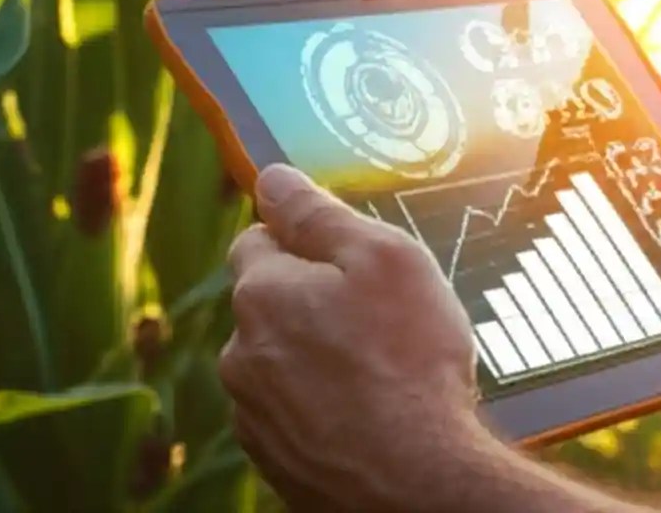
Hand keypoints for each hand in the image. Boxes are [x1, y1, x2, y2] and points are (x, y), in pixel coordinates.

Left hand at [218, 165, 497, 510]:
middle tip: (380, 313)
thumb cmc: (410, 362)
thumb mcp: (385, 258)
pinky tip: (372, 411)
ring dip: (317, 356)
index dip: (305, 238)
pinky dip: (323, 405)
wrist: (418, 482)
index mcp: (261, 293)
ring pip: (281, 361)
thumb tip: (271, 178)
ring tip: (384, 369)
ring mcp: (255, 413)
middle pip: (270, 303)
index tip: (347, 254)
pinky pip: (295, 412)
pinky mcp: (277, 459)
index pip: (259, 238)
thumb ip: (320, 214)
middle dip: (312, 299)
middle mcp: (241, 353)